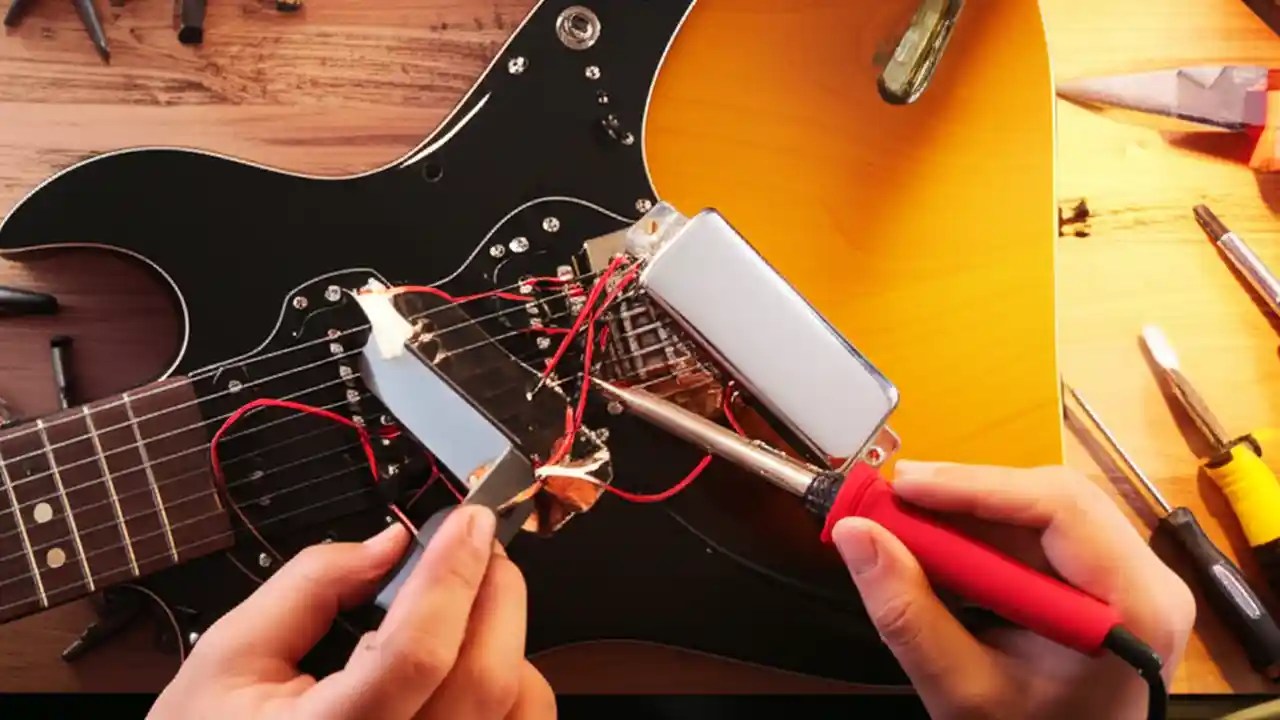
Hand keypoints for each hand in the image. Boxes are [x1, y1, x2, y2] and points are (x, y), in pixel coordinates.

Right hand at [148, 505, 555, 719]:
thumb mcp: (231, 654)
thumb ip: (310, 585)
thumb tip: (390, 543)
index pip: (414, 653)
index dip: (451, 575)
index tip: (468, 521)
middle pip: (485, 678)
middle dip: (495, 591)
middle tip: (477, 545)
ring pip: (516, 705)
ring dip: (504, 639)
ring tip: (461, 609)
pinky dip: (512, 682)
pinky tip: (464, 661)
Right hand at [832, 461, 1194, 719]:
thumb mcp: (963, 691)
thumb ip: (908, 614)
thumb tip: (853, 533)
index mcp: (1135, 606)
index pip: (1060, 508)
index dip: (976, 486)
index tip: (903, 485)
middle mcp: (1148, 578)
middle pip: (1055, 500)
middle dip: (968, 494)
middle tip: (894, 497)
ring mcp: (1132, 577)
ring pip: (1045, 509)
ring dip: (972, 509)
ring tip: (907, 516)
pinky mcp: (1108, 581)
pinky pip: (1044, 533)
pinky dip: (986, 532)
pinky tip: (941, 540)